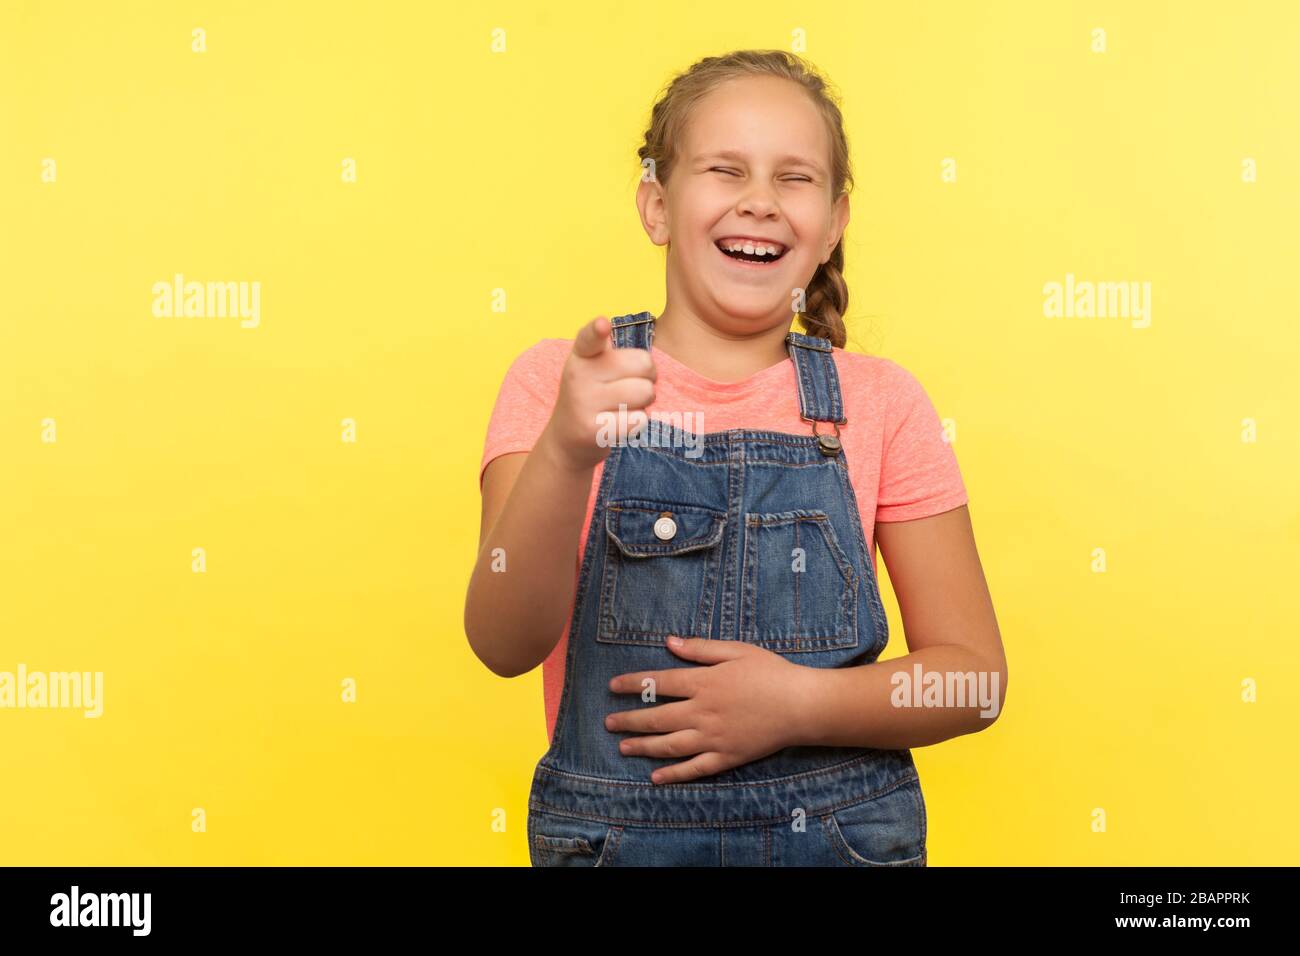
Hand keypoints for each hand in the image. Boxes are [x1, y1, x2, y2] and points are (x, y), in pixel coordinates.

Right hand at [540, 316, 657, 470]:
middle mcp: (578, 374)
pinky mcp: (593, 429)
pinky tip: (617, 424)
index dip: (597, 330)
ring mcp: (583, 402)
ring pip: (645, 393)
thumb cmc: (594, 394)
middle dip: (647, 377)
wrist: (567, 438)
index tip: (602, 324)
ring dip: (643, 402)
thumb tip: (637, 356)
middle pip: (643, 365)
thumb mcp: (594, 366)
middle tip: (628, 387)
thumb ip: (615, 352)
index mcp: (582, 354)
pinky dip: (636, 423)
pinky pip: (640, 420)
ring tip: (622, 406)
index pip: (589, 337)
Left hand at [605, 636, 814, 783]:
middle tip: (608, 722)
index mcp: (704, 683)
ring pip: (669, 746)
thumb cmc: (771, 673)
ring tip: (623, 747)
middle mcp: (702, 712)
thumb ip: (700, 649)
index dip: (632, 684)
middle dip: (629, 720)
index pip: (658, 683)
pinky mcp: (726, 758)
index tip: (612, 687)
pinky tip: (655, 777)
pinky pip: (694, 769)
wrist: (801, 705)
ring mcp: (713, 738)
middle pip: (657, 718)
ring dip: (643, 747)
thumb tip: (668, 643)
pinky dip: (673, 775)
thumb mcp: (736, 651)